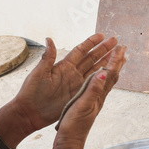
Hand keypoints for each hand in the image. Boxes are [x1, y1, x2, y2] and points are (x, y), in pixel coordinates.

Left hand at [0, 34, 118, 146]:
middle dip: (103, 50)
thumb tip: (49, 39)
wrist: (30, 112)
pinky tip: (110, 73)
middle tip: (116, 41)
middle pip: (91, 58)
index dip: (91, 42)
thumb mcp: (39, 73)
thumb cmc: (31, 92)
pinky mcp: (78, 95)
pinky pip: (93, 84)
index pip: (80, 50)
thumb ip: (48, 57)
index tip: (102, 35)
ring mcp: (76, 84)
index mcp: (63, 65)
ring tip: (118, 55)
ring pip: (95, 70)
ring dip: (106, 62)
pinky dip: (102, 78)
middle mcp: (72, 73)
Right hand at [36, 45, 125, 148]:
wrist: (69, 143)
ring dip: (112, 69)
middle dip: (117, 62)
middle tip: (123, 49)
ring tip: (116, 60)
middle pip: (112, 76)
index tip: (120, 46)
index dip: (115, 59)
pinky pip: (98, 87)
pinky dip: (101, 78)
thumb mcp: (82, 105)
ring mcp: (94, 102)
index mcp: (98, 95)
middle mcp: (99, 98)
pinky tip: (98, 79)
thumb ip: (93, 89)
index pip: (109, 74)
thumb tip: (104, 73)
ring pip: (107, 82)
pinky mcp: (88, 106)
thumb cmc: (74, 126)